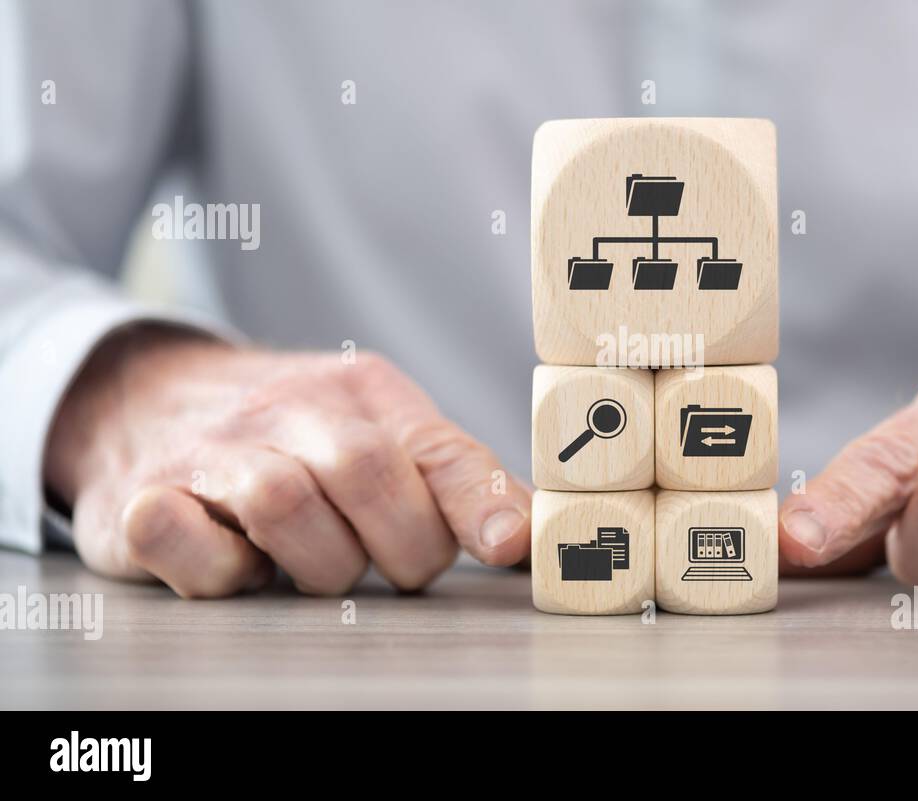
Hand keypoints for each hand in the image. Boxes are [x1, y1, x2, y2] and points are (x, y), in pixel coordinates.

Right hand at [45, 326, 531, 596]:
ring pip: (282, 504)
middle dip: (399, 547)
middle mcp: (286, 410)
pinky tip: (237, 563)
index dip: (479, 499)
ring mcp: (210, 450)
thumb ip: (450, 477)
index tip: (508, 547)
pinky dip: (217, 568)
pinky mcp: (140, 495)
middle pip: (365, 474)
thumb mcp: (376, 428)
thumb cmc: (288, 430)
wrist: (148, 390)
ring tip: (315, 565)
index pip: (436, 445)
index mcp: (361, 393)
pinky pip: (181, 536)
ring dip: (316, 563)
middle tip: (395, 567)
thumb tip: (527, 532)